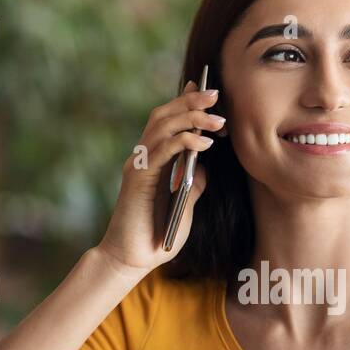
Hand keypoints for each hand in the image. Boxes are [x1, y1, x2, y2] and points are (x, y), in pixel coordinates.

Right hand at [96, 79, 223, 275]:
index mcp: (153, 161)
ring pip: (162, 126)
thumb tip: (204, 164)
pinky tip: (204, 143)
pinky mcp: (138, 178)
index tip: (207, 90)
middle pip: (164, 115)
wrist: (132, 259)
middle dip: (190, 101)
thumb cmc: (158, 236)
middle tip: (216, 93)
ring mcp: (138, 165)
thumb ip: (193, 183)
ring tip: (217, 118)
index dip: (185, 102)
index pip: (167, 121)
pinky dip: (184, 142)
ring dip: (191, 117)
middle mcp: (143, 157)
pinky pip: (162, 151)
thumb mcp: (185, 205)